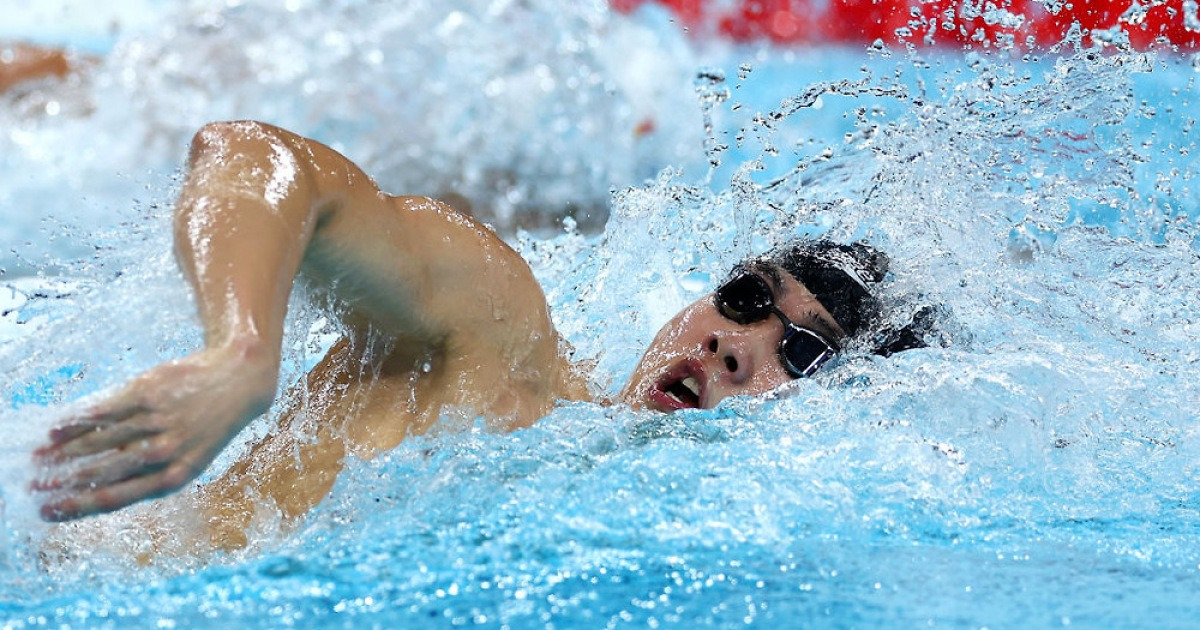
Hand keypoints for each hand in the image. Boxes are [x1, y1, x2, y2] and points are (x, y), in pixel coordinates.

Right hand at [32, 342, 277, 520]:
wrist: (239, 382)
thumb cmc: (204, 428)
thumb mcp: (186, 459)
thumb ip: (146, 474)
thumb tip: (95, 488)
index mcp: (174, 477)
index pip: (117, 498)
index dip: (78, 506)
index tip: (48, 512)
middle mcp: (165, 451)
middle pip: (103, 471)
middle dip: (64, 481)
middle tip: (35, 486)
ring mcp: (157, 420)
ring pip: (100, 441)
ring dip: (64, 453)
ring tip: (39, 460)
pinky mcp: (150, 392)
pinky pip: (106, 411)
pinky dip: (77, 422)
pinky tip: (55, 431)